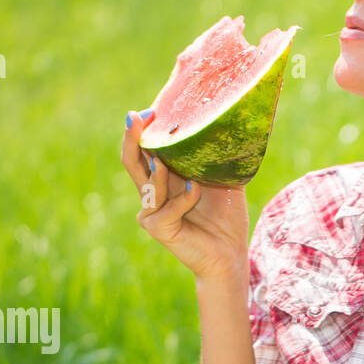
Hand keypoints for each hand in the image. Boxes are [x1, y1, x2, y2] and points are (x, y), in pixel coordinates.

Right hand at [120, 108, 248, 281]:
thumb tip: (225, 122)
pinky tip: (195, 190)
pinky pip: (167, 208)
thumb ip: (216, 156)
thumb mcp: (223, 179)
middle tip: (136, 117)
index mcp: (164, 179)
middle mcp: (153, 194)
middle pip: (132, 161)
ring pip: (146, 182)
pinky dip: (183, 197)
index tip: (149, 110)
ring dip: (159, 170)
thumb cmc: (226, 217)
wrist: (231, 253)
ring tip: (165, 158)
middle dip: (133, 138)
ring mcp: (152, 212)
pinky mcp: (159, 228)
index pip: (145, 150)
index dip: (143, 130)